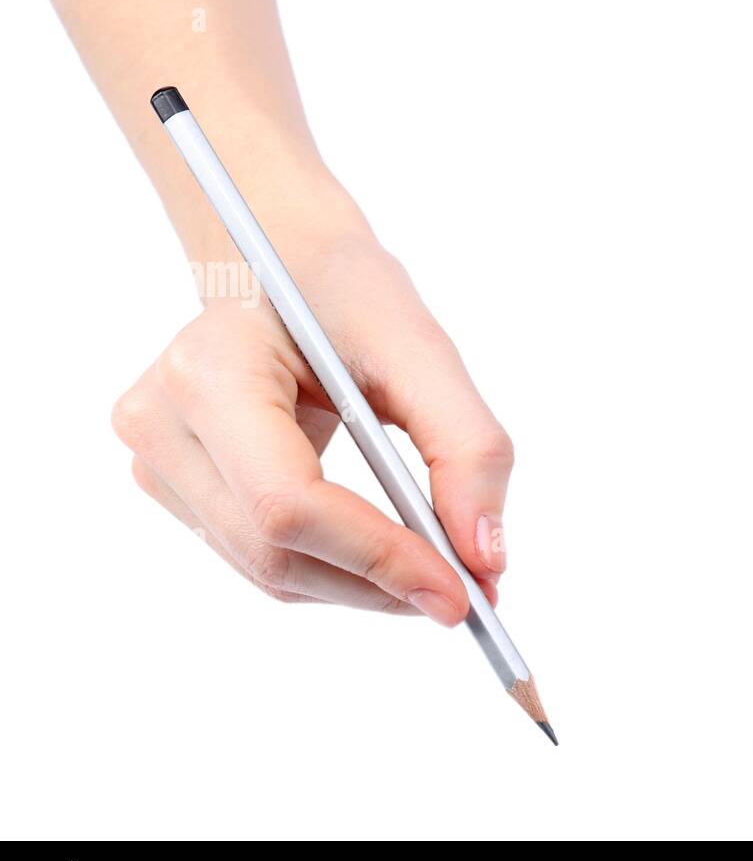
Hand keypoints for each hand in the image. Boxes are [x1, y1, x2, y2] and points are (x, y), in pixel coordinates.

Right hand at [112, 223, 511, 624]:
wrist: (282, 266)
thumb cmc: (346, 293)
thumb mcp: (424, 349)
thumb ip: (468, 449)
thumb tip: (486, 558)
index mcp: (210, 369)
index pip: (287, 502)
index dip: (379, 557)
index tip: (461, 591)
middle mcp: (162, 421)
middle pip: (277, 553)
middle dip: (383, 584)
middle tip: (468, 594)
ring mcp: (158, 460)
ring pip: (270, 573)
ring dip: (364, 588)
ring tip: (434, 570)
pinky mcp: (175, 487)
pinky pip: (261, 562)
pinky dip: (336, 572)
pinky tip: (384, 551)